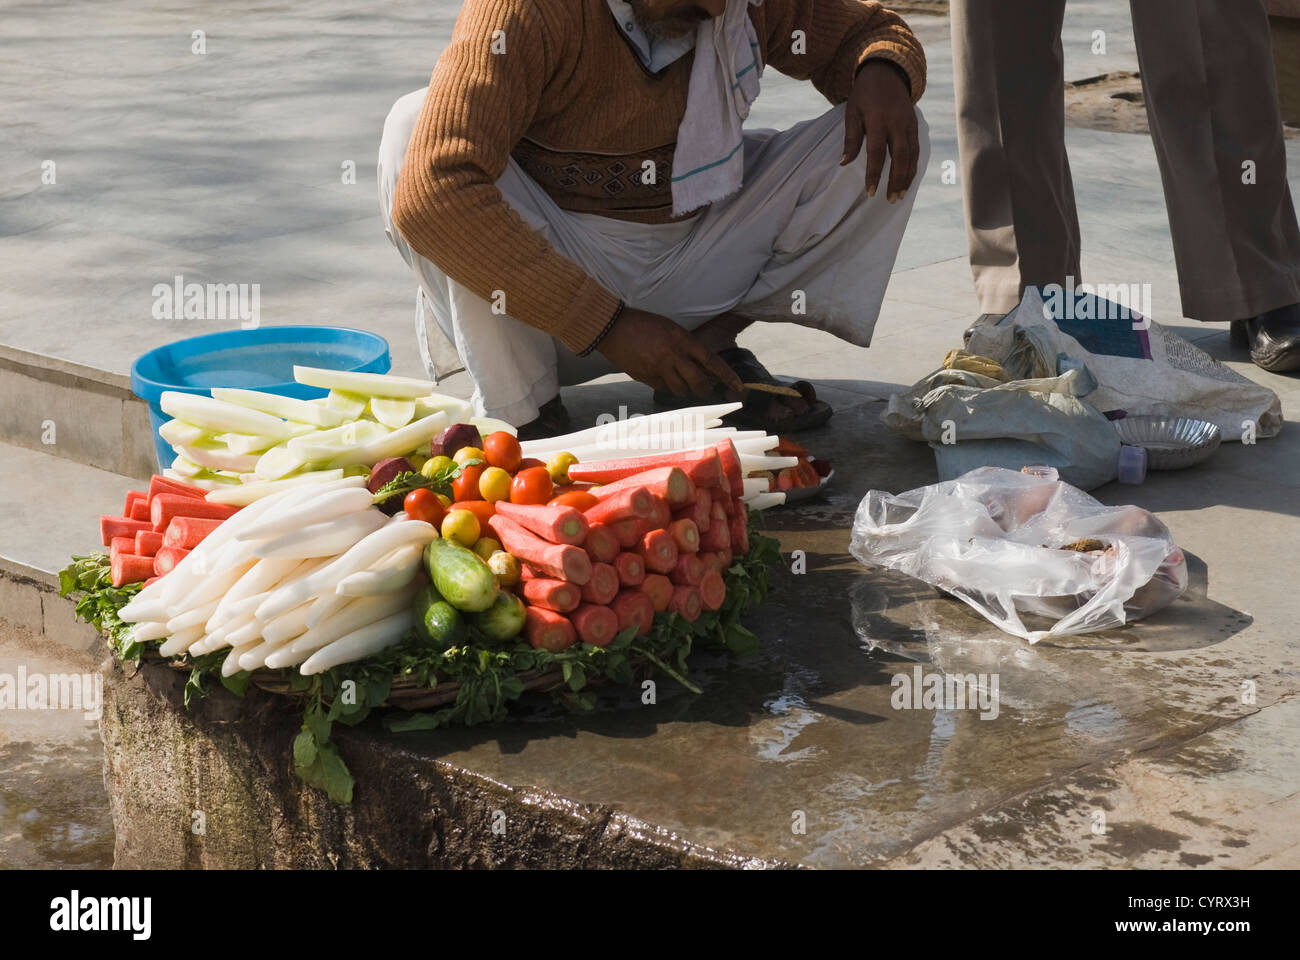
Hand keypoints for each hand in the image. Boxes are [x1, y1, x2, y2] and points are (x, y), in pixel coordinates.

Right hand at [597, 307, 742, 396]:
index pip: (711, 361)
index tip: (738, 387)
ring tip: (681, 381)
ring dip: (684, 389)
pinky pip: (663, 389)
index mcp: (682, 340)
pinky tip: (662, 376)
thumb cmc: (643, 324)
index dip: (727, 376)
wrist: (613, 327)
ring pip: (680, 390)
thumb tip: (701, 366)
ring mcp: (658, 369)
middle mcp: (673, 356)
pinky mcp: (646, 378)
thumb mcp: (671, 329)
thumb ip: (686, 346)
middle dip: (704, 389)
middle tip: (705, 389)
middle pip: (698, 383)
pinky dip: (667, 386)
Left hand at [841, 59, 918, 202]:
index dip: (874, 174)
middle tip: (890, 199)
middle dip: (896, 180)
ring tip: (899, 195)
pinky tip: (908, 180)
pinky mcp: (915, 125)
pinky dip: (913, 166)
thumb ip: (851, 139)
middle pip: (900, 157)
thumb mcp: (852, 113)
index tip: (870, 192)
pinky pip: (916, 150)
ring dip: (907, 177)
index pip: (877, 153)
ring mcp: (909, 124)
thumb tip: (844, 163)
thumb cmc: (864, 95)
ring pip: (912, 156)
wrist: (887, 72)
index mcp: (878, 120)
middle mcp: (897, 123)